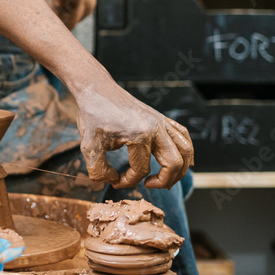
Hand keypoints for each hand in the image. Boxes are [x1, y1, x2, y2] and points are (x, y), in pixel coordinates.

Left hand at [76, 83, 193, 189]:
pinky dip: (186, 151)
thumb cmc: (91, 115)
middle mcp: (155, 128)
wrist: (95, 88)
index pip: (141, 170)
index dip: (128, 181)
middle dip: (163, 181)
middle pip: (173, 163)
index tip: (116, 181)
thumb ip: (99, 170)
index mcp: (138, 135)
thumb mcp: (88, 145)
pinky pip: (183, 136)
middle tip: (148, 185)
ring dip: (180, 169)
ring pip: (185, 150)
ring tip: (165, 179)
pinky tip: (180, 162)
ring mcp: (161, 121)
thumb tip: (113, 182)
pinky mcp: (161, 117)